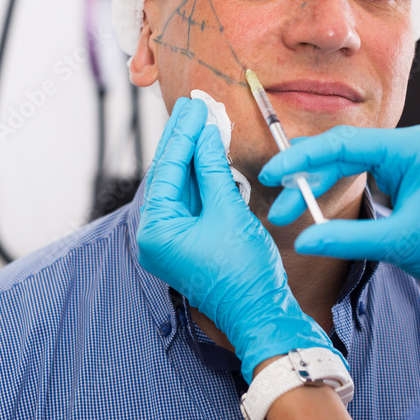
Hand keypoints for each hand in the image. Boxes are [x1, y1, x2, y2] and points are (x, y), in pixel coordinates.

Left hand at [137, 98, 340, 382]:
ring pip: (185, 187)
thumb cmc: (245, 273)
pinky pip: (196, 203)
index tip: (193, 105)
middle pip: (172, 176)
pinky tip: (213, 152)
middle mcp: (158, 236)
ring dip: (198, 156)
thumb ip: (214, 170)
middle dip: (187, 140)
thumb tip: (205, 134)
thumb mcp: (229, 213)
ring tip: (205, 120)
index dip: (183, 134)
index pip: (167, 170)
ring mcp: (175, 240)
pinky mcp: (192, 243)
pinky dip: (206, 178)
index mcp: (156, 231)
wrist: (262, 315)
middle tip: (196, 105)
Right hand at [259, 125, 419, 282]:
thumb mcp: (398, 244)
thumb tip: (305, 240)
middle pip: (340, 151)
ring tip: (287, 210)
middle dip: (305, 175)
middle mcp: (406, 146)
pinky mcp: (396, 174)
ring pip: (344, 162)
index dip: (305, 157)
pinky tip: (310, 203)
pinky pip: (355, 174)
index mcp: (412, 149)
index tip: (275, 172)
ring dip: (315, 184)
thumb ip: (348, 239)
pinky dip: (331, 189)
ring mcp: (401, 159)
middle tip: (277, 200)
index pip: (346, 144)